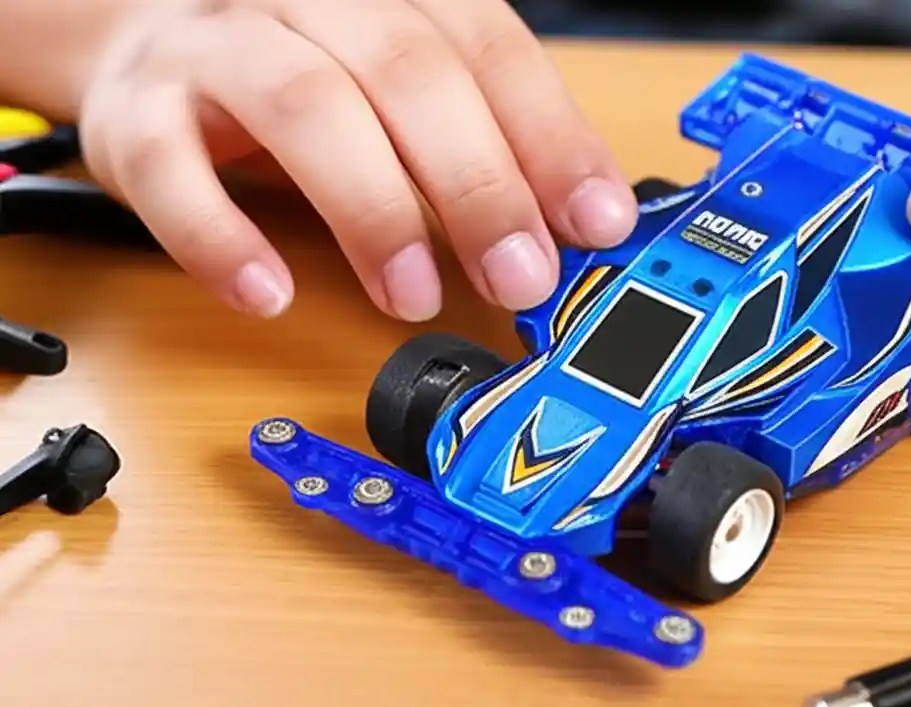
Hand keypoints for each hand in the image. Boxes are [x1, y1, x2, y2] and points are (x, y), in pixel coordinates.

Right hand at [75, 0, 636, 319]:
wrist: (148, 42)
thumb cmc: (307, 74)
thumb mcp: (407, 90)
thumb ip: (491, 140)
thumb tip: (584, 223)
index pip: (490, 49)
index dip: (551, 138)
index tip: (597, 223)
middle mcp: (310, 4)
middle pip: (408, 73)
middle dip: (477, 183)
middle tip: (521, 276)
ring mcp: (217, 47)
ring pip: (302, 105)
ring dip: (371, 210)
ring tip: (413, 296)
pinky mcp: (135, 109)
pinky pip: (169, 166)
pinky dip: (221, 237)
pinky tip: (269, 295)